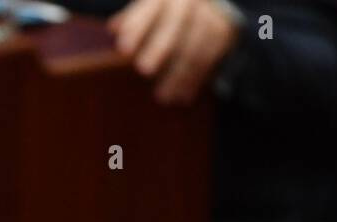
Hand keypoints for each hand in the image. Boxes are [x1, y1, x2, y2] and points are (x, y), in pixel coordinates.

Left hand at [108, 0, 239, 104]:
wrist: (210, 6)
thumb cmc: (168, 12)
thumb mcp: (150, 9)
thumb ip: (132, 19)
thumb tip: (114, 28)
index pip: (151, 8)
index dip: (137, 26)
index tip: (123, 48)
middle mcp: (189, 2)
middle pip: (175, 24)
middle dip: (159, 47)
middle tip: (144, 69)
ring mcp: (208, 16)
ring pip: (194, 45)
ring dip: (178, 73)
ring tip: (163, 96)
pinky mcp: (222, 34)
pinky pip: (209, 58)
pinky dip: (195, 80)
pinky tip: (182, 96)